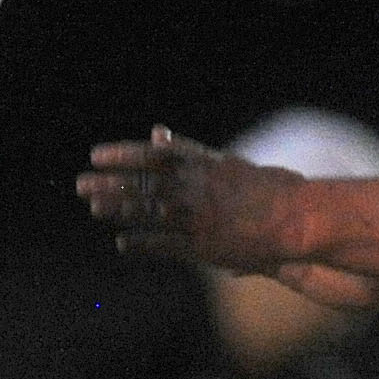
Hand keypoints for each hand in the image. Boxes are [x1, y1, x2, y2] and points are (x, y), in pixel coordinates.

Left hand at [75, 126, 302, 270]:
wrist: (297, 221)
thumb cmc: (267, 188)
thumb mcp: (226, 163)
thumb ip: (187, 150)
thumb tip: (156, 132)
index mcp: (204, 165)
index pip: (153, 155)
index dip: (122, 155)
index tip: (97, 154)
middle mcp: (198, 188)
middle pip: (143, 182)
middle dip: (110, 183)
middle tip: (81, 184)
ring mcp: (199, 218)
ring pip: (149, 211)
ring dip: (119, 208)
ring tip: (94, 207)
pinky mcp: (204, 246)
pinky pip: (164, 245)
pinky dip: (141, 243)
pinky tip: (121, 243)